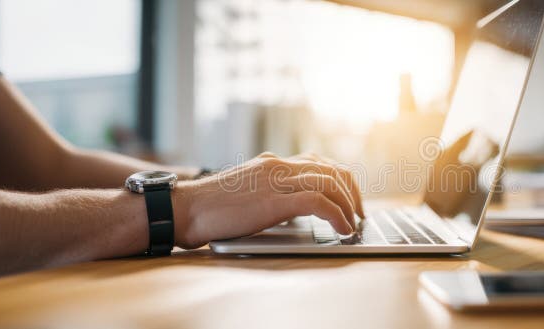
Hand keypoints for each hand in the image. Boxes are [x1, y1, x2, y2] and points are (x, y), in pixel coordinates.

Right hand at [171, 153, 363, 248]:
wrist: (185, 209)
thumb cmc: (211, 208)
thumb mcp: (248, 192)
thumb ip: (272, 193)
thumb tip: (296, 208)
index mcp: (273, 163)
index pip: (320, 163)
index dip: (342, 181)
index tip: (349, 200)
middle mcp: (279, 165)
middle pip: (333, 170)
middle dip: (352, 193)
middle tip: (358, 215)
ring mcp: (278, 180)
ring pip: (331, 183)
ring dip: (349, 206)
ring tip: (352, 224)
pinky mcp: (276, 199)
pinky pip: (320, 203)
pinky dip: (338, 215)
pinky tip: (342, 229)